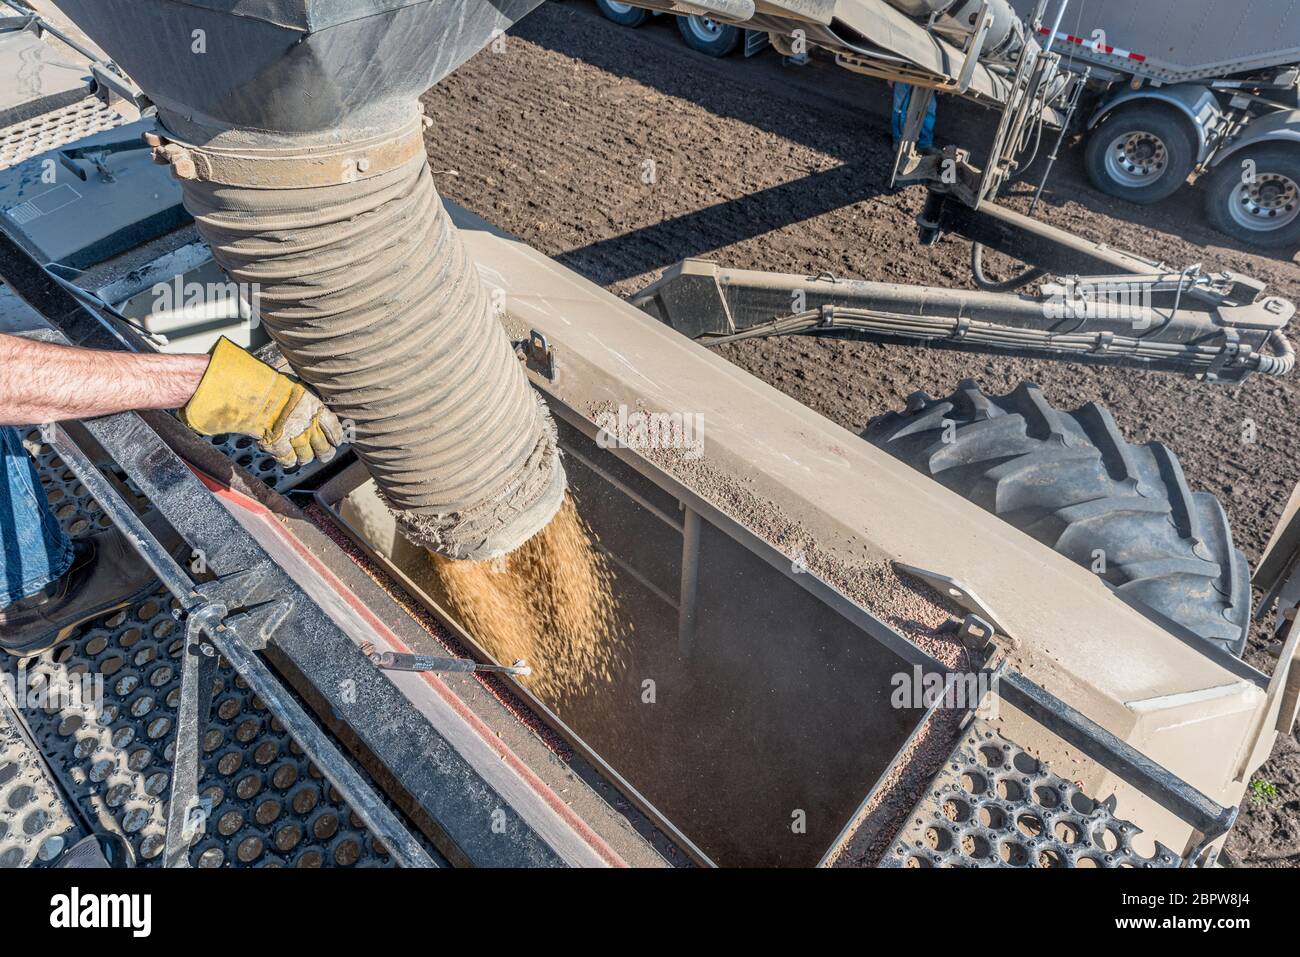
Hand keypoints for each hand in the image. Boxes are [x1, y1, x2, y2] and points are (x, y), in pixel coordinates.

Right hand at [180, 337, 343, 467]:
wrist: (253, 391)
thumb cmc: (272, 385)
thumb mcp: (297, 388)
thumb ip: (307, 401)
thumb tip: (311, 407)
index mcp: (316, 407)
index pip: (334, 427)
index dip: (337, 437)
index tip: (338, 442)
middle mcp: (309, 424)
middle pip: (323, 447)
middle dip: (325, 453)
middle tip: (325, 455)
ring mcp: (294, 436)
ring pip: (307, 456)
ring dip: (306, 458)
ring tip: (305, 458)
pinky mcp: (278, 445)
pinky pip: (288, 460)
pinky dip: (289, 461)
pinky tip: (289, 460)